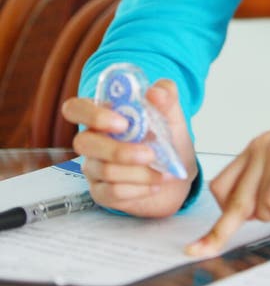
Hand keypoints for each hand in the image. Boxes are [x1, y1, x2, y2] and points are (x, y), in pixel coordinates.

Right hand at [61, 79, 197, 217]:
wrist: (177, 175)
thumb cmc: (167, 139)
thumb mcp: (171, 114)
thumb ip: (166, 95)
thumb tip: (155, 93)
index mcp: (104, 115)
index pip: (75, 108)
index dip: (92, 115)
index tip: (123, 123)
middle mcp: (92, 140)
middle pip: (83, 143)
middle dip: (120, 151)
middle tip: (151, 154)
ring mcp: (94, 167)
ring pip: (105, 170)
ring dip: (140, 173)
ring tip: (163, 173)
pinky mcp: (101, 192)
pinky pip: (112, 193)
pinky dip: (139, 189)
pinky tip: (154, 185)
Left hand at [185, 116, 269, 256]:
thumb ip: (268, 180)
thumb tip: (250, 213)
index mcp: (255, 149)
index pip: (220, 189)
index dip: (215, 223)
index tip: (198, 249)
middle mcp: (259, 149)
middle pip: (232, 205)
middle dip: (233, 230)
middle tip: (249, 233)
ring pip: (259, 210)